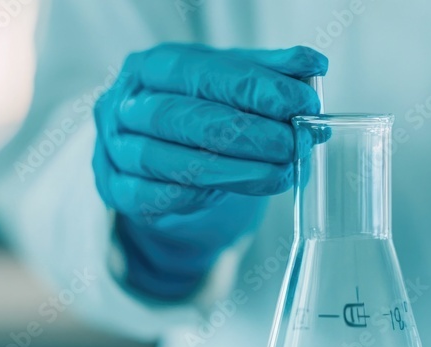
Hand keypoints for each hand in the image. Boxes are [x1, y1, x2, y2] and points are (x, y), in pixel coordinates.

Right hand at [93, 44, 325, 298]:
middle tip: (293, 144)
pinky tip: (234, 196)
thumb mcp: (235, 90)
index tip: (301, 102)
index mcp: (155, 66)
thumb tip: (314, 64)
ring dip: (233, 170)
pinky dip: (197, 197)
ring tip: (280, 174)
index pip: (207, 73)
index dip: (257, 88)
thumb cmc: (204, 120)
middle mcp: (126, 103)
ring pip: (170, 161)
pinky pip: (155, 197)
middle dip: (249, 133)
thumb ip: (272, 75)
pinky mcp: (118, 191)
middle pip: (186, 117)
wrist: (169, 171)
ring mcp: (116, 149)